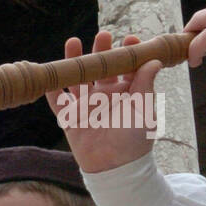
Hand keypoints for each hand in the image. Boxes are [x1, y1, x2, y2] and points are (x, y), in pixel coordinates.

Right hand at [44, 31, 161, 173]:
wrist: (116, 168)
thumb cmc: (135, 140)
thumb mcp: (143, 110)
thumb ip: (145, 85)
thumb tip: (154, 60)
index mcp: (125, 93)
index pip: (126, 67)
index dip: (127, 52)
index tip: (131, 39)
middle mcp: (104, 96)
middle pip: (100, 68)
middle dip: (101, 51)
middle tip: (103, 36)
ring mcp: (86, 106)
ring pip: (77, 78)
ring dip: (75, 61)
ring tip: (73, 41)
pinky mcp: (70, 118)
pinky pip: (57, 101)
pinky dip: (52, 88)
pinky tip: (52, 74)